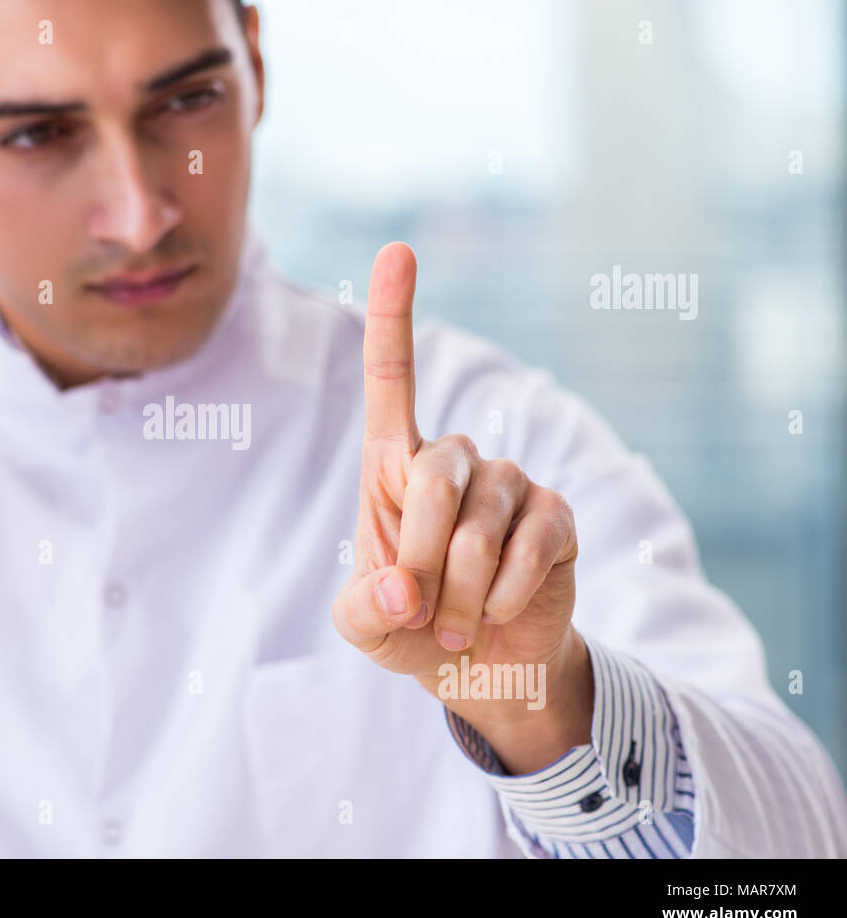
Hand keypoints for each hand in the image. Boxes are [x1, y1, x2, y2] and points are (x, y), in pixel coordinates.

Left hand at [331, 242, 591, 773]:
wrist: (483, 669)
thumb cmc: (412, 628)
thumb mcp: (365, 626)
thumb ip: (361, 610)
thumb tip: (402, 588)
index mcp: (396, 466)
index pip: (392, 378)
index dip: (392, 315)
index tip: (396, 248)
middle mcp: (456, 460)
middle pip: (437, 476)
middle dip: (424, 558)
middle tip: (424, 610)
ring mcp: (511, 483)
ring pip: (482, 525)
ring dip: (464, 592)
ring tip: (457, 623)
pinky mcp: (557, 516)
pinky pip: (533, 544)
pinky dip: (507, 593)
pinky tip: (503, 608)